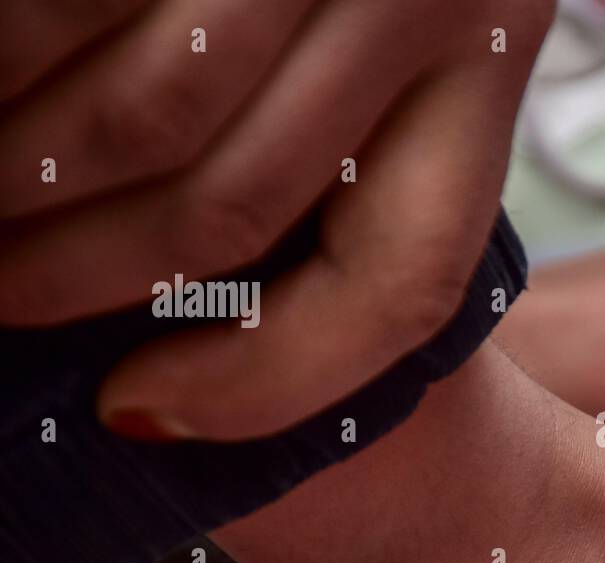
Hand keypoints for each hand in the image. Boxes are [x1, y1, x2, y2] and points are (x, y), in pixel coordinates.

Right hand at [0, 0, 552, 438]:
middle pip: (238, 211)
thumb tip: (178, 311)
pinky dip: (12, 68)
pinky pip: (73, 13)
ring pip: (149, 119)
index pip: (404, 279)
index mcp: (489, 49)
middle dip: (85, 277)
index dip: (271, 379)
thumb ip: (326, 134)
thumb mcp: (397, 11)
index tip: (147, 412)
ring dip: (26, 187)